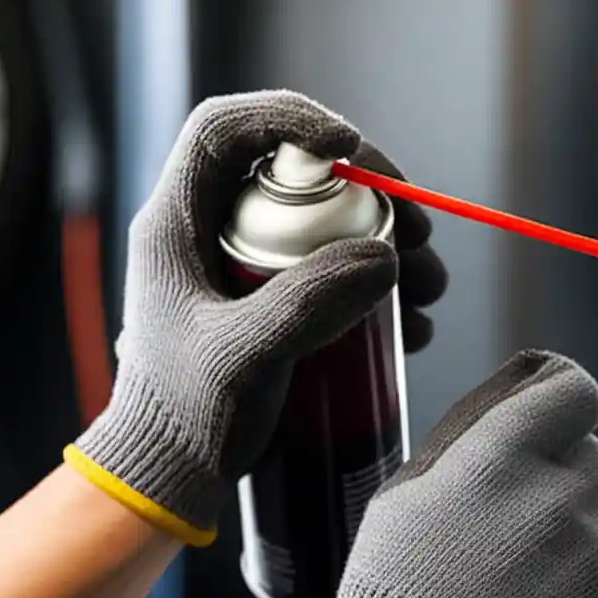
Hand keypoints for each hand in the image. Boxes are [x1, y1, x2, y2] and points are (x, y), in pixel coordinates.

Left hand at [68, 90, 434, 544]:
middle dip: (367, 193)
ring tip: (429, 289)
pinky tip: (410, 326)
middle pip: (292, 174)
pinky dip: (374, 287)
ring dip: (384, 242)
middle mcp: (206, 232)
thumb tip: (386, 256)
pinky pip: (328, 270)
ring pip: (320, 224)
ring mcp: (237, 269)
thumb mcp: (245, 359)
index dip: (291, 118)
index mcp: (176, 223)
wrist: (168, 479)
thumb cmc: (185, 420)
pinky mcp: (266, 305)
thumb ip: (310, 304)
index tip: (354, 148)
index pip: (226, 128)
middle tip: (418, 231)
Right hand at [294, 351, 597, 597]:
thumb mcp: (402, 503)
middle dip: (557, 480)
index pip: (573, 390)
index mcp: (502, 458)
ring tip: (514, 591)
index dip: (562, 401)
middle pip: (589, 457)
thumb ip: (464, 449)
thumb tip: (502, 417)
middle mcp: (562, 495)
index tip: (552, 415)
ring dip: (571, 541)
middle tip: (511, 528)